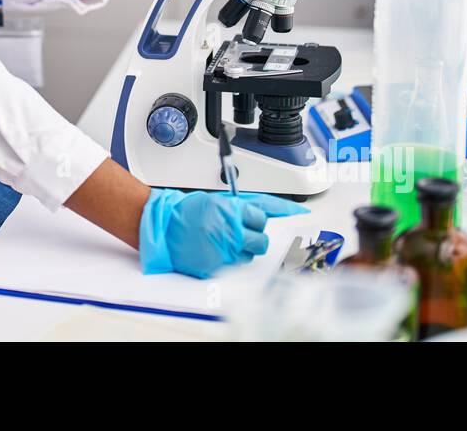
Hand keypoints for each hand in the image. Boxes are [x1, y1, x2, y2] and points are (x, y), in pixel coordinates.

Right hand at [138, 188, 309, 277]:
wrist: (164, 226)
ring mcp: (224, 250)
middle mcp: (231, 231)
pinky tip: (214, 249)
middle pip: (261, 239)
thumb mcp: (217, 200)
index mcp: (232, 211)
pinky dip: (227, 258)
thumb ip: (244, 206)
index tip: (302, 211)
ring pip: (250, 253)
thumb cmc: (187, 211)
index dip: (284, 211)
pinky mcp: (217, 265)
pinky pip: (234, 264)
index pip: (264, 213)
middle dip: (252, 234)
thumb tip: (273, 208)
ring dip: (241, 247)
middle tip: (237, 229)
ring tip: (222, 239)